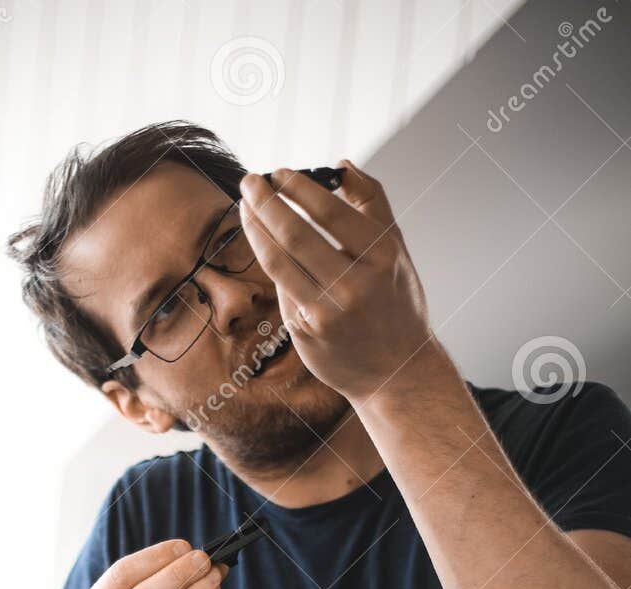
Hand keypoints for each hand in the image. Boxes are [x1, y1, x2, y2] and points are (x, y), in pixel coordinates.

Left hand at [239, 162, 436, 406]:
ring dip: (255, 229)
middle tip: (249, 181)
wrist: (397, 370)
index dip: (297, 188)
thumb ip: (372, 205)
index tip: (278, 173)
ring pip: (278, 261)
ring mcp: (327, 311)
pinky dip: (271, 262)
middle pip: (295, 234)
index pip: (330, 211)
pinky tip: (263, 243)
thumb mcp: (397, 250)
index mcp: (382, 255)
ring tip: (245, 206)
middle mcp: (355, 284)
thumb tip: (342, 165)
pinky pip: (281, 288)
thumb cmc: (395, 302)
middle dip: (265, 203)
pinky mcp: (306, 332)